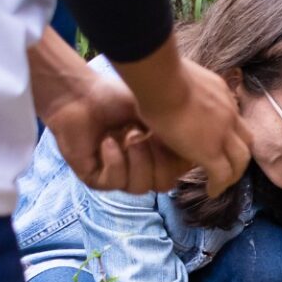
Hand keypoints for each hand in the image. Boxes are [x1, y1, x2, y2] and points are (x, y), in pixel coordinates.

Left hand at [40, 73, 186, 193]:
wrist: (81, 93)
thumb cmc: (118, 98)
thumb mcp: (158, 114)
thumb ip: (178, 134)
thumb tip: (200, 152)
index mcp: (156, 155)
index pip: (177, 172)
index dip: (178, 159)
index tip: (173, 136)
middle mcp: (139, 168)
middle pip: (164, 185)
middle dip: (159, 160)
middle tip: (148, 134)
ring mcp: (119, 176)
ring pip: (141, 188)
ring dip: (137, 159)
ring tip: (128, 135)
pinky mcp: (97, 179)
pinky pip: (116, 182)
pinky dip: (115, 160)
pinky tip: (108, 141)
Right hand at [112, 39, 251, 196]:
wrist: (161, 80)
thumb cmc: (158, 73)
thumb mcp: (177, 76)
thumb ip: (181, 86)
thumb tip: (166, 87)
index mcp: (220, 93)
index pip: (231, 115)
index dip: (228, 131)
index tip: (218, 141)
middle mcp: (228, 112)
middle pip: (245, 139)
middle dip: (239, 155)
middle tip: (229, 166)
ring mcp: (223, 132)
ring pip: (240, 160)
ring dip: (234, 173)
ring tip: (222, 183)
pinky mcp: (211, 151)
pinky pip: (222, 175)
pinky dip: (219, 185)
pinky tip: (211, 192)